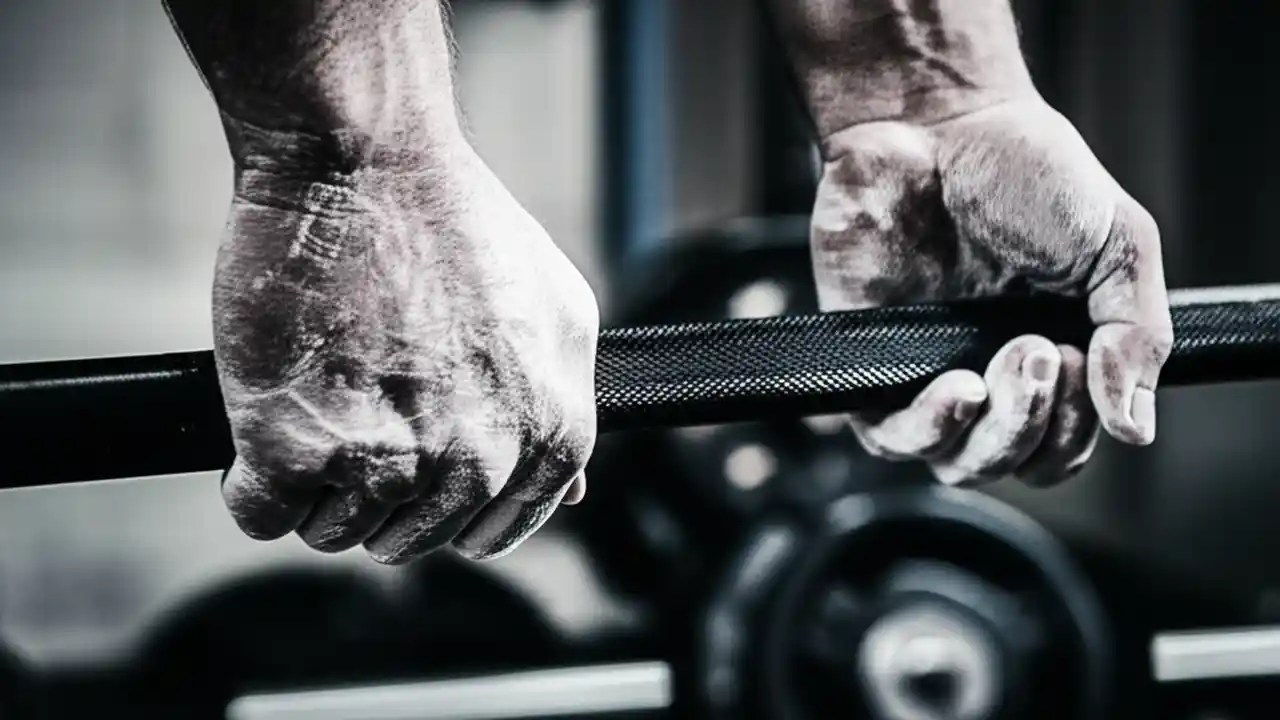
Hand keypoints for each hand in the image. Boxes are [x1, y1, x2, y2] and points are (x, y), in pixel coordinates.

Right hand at [214, 141, 597, 561]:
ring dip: (315, 487)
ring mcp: (387, 463)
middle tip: (357, 418)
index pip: (499, 527)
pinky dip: (251, 481)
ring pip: (334, 531)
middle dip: (381, 493)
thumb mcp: (557, 309)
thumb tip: (570, 494)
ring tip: (314, 405)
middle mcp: (477, 461)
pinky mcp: (292, 450)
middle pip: (411, 537)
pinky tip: (262, 426)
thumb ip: (563, 406)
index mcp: (549, 431)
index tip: (420, 482)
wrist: (363, 163)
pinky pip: (262, 515)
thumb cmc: (455, 220)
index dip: (453, 510)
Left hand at [811, 98, 1171, 486]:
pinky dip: (927, 430)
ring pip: (956, 460)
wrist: (935, 125)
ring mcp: (926, 369)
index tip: (1084, 358)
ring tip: (1007, 363)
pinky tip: (957, 390)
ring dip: (994, 433)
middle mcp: (986, 373)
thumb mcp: (1116, 248)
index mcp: (1048, 357)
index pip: (1064, 444)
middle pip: (1012, 461)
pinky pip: (889, 436)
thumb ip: (1136, 337)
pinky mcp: (869, 361)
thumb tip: (1135, 429)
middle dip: (1037, 425)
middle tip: (1042, 352)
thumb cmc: (1024, 175)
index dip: (1078, 429)